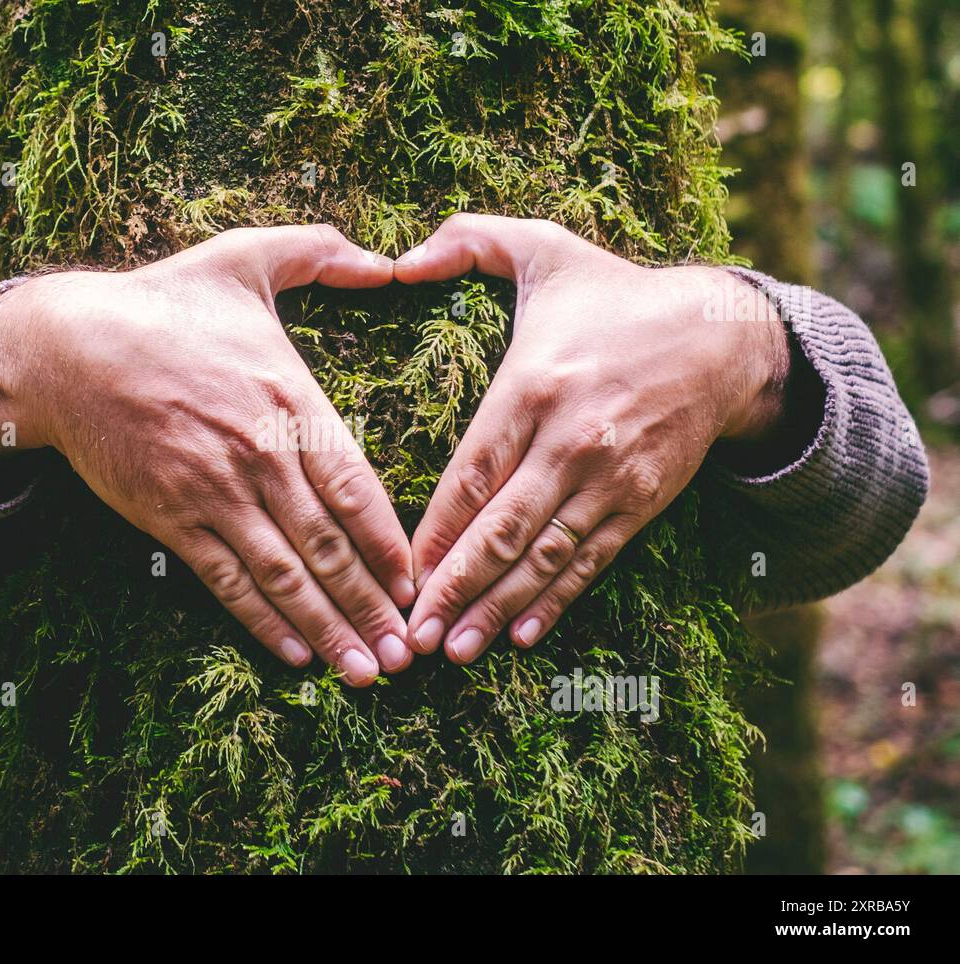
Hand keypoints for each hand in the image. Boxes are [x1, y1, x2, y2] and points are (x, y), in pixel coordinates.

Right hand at [0, 225, 415, 685]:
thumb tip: (388, 258)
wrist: (67, 346)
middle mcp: (259, 455)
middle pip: (330, 546)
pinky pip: (226, 581)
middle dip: (373, 606)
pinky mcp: (171, 518)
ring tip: (365, 671)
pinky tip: (296, 654)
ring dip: (329, 627)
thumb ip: (322, 253)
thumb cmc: (163, 302)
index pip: (357, 487)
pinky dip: (264, 621)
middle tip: (408, 653)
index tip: (421, 584)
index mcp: (289, 399)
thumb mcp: (246, 258)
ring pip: (284, 575)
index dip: (391, 544)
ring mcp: (213, 492)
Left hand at [393, 215, 790, 663]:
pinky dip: (556, 601)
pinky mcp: (642, 501)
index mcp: (533, 386)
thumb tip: (397, 260)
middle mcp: (571, 440)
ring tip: (454, 651)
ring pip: (543, 556)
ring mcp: (611, 477)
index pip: (471, 474)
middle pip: (501, 529)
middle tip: (412, 638)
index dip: (434, 532)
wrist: (723, 335)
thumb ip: (468, 240)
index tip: (398, 574)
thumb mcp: (544, 250)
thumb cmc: (614, 296)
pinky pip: (592, 561)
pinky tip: (522, 636)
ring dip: (496, 608)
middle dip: (453, 589)